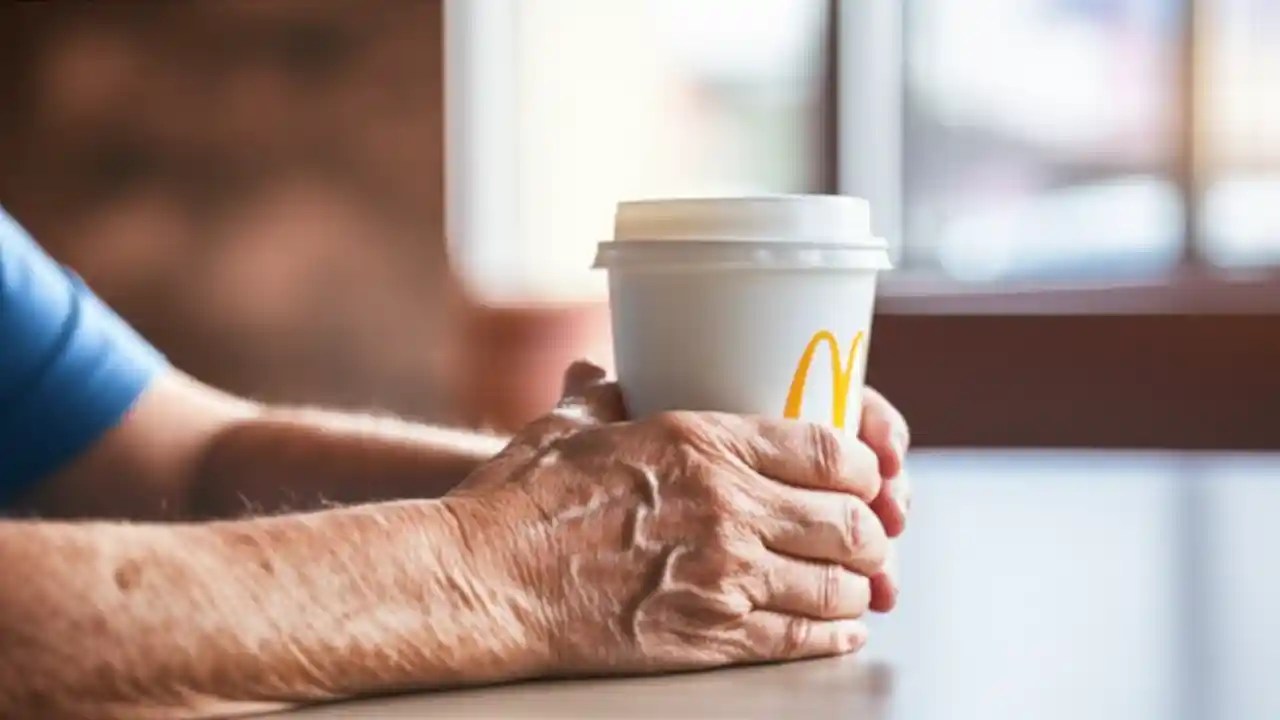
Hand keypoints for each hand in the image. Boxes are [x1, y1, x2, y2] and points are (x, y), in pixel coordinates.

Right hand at [445, 362, 903, 675]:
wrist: (487, 582)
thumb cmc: (521, 499)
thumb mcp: (569, 426)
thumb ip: (607, 396)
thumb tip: (604, 373)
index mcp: (703, 443)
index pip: (827, 450)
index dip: (862, 467)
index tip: (864, 475)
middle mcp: (728, 508)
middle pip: (848, 522)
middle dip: (869, 530)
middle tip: (866, 533)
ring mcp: (724, 578)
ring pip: (836, 585)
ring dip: (857, 585)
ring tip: (855, 583)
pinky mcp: (710, 637)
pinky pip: (800, 638)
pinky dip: (833, 634)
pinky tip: (839, 628)